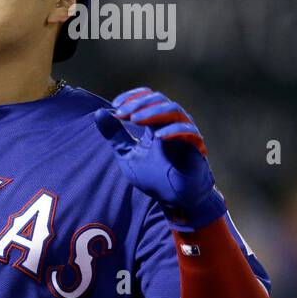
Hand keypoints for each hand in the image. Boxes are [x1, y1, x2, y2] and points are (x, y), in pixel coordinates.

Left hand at [93, 87, 226, 229]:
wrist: (173, 199)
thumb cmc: (153, 177)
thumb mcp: (127, 154)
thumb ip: (115, 135)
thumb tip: (99, 113)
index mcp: (157, 124)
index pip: (148, 99)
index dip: (132, 97)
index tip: (115, 105)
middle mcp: (172, 124)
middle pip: (160, 100)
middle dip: (139, 103)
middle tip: (122, 113)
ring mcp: (186, 134)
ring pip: (175, 111)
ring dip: (153, 112)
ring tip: (135, 119)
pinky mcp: (197, 148)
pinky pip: (190, 133)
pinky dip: (174, 131)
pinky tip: (158, 136)